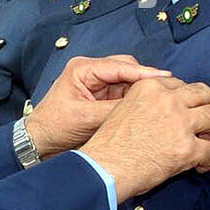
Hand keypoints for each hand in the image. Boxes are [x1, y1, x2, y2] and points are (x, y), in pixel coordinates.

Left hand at [25, 55, 171, 157]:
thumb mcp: (85, 118)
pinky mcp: (103, 98)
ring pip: (130, 82)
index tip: (166, 78)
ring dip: (144, 91)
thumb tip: (143, 108)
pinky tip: (151, 109)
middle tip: (168, 91)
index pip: (121, 66)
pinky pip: (125, 95)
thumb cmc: (54, 127)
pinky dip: (137, 101)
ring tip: (163, 100)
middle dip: (147, 81)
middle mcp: (93, 72)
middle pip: (128, 69)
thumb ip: (114, 110)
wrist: (40, 143)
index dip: (145, 73)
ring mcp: (99, 85)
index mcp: (84, 68)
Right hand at [80, 77, 209, 202]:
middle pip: (205, 93)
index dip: (187, 100)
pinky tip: (200, 165)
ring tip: (206, 142)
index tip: (185, 113)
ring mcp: (180, 123)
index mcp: (150, 87)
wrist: (104, 169)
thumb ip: (150, 102)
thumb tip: (170, 110)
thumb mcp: (124, 108)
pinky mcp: (187, 148)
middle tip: (203, 124)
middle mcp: (168, 100)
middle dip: (207, 108)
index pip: (182, 84)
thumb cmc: (109, 145)